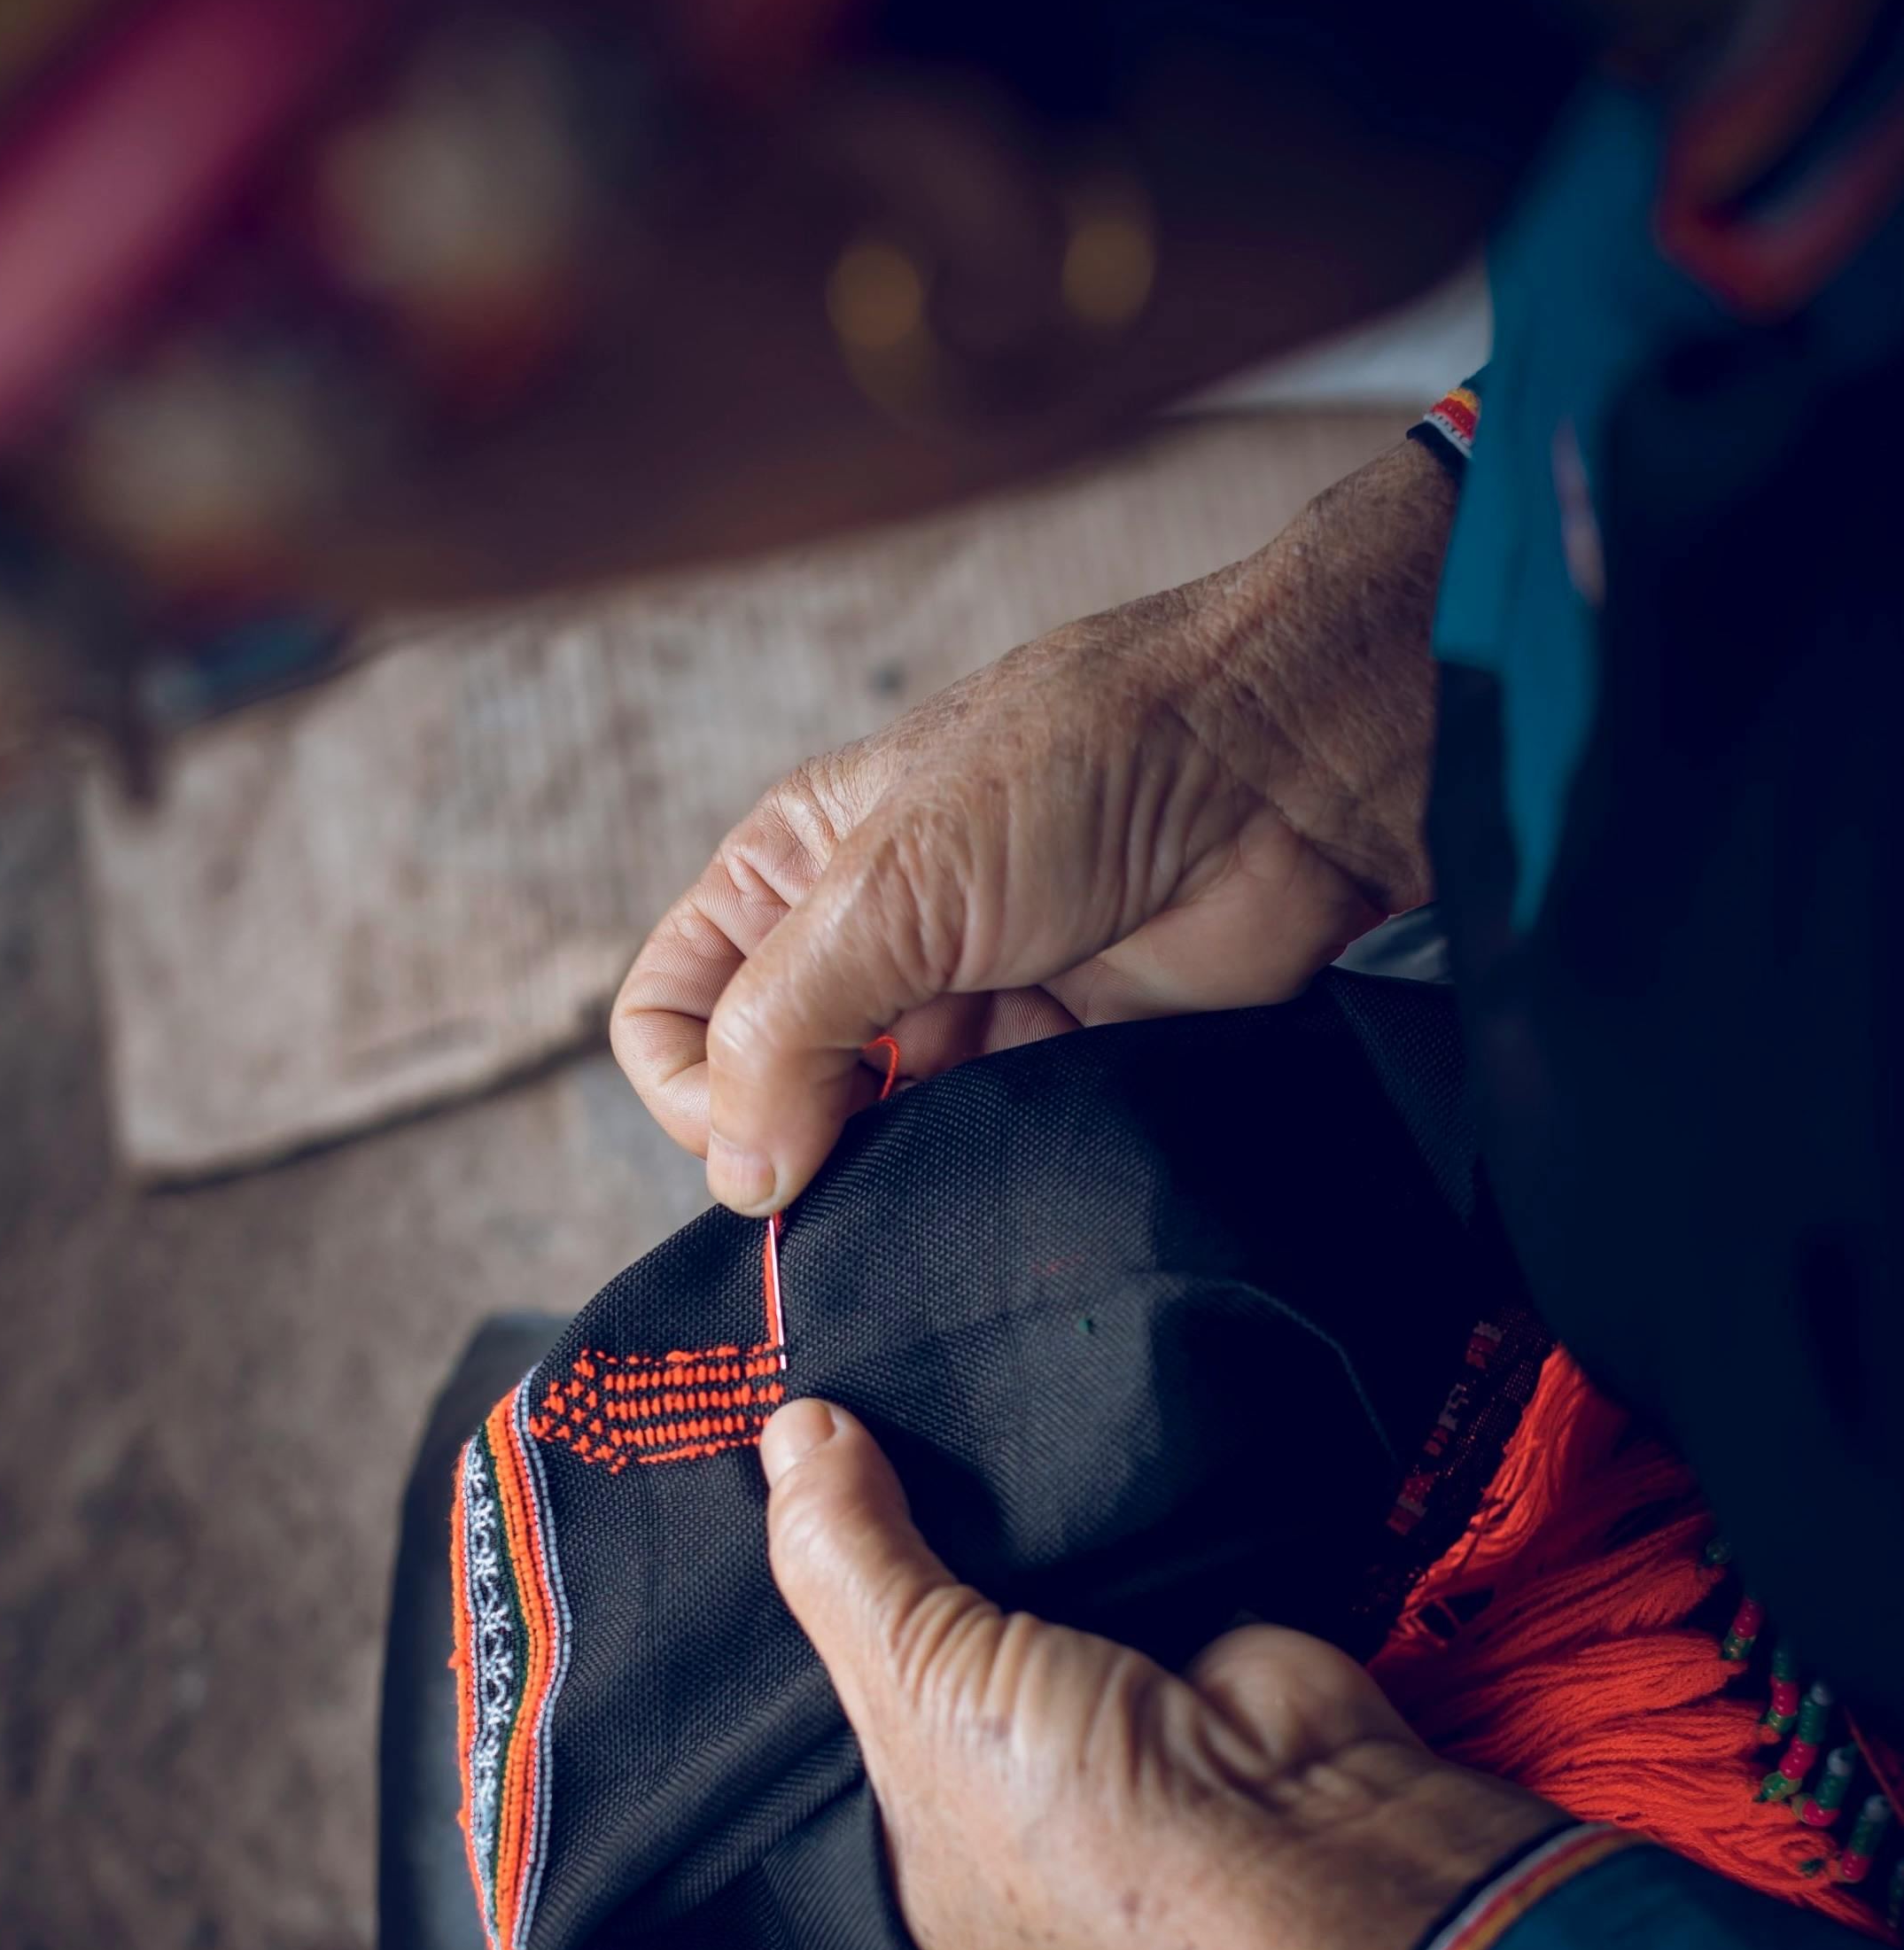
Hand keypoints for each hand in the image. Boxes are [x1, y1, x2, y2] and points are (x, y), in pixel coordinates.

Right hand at [613, 439, 1455, 1213]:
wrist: (1280, 772)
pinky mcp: (1052, 1070)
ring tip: (947, 1157)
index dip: (691, 1088)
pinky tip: (1010, 1163)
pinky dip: (978, 1181)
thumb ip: (784, 1032)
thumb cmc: (1081, 768)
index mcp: (792, 874)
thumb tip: (737, 1176)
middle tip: (860, 1160)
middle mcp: (866, 949)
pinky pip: (978, 1162)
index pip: (670, 1013)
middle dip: (796, 1144)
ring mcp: (962, 1015)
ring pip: (873, 1144)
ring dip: (892, 1173)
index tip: (759, 1130)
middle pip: (768, 1095)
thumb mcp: (889, 884)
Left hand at [759, 1396, 1553, 1949]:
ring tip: (905, 1381)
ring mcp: (1099, 1706)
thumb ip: (850, 1559)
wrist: (1312, 1837)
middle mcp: (1002, 1784)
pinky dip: (1076, 1480)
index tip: (745, 1483)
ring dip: (979, 1496)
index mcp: (916, 1844)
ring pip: (1010, 1574)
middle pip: (917, 1630)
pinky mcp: (1181, 1631)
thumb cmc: (1091, 1828)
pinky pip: (1104, 1536)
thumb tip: (787, 1431)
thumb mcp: (922, 1687)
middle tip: (816, 1411)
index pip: (827, 1714)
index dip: (794, 1609)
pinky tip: (1018, 1400)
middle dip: (880, 1537)